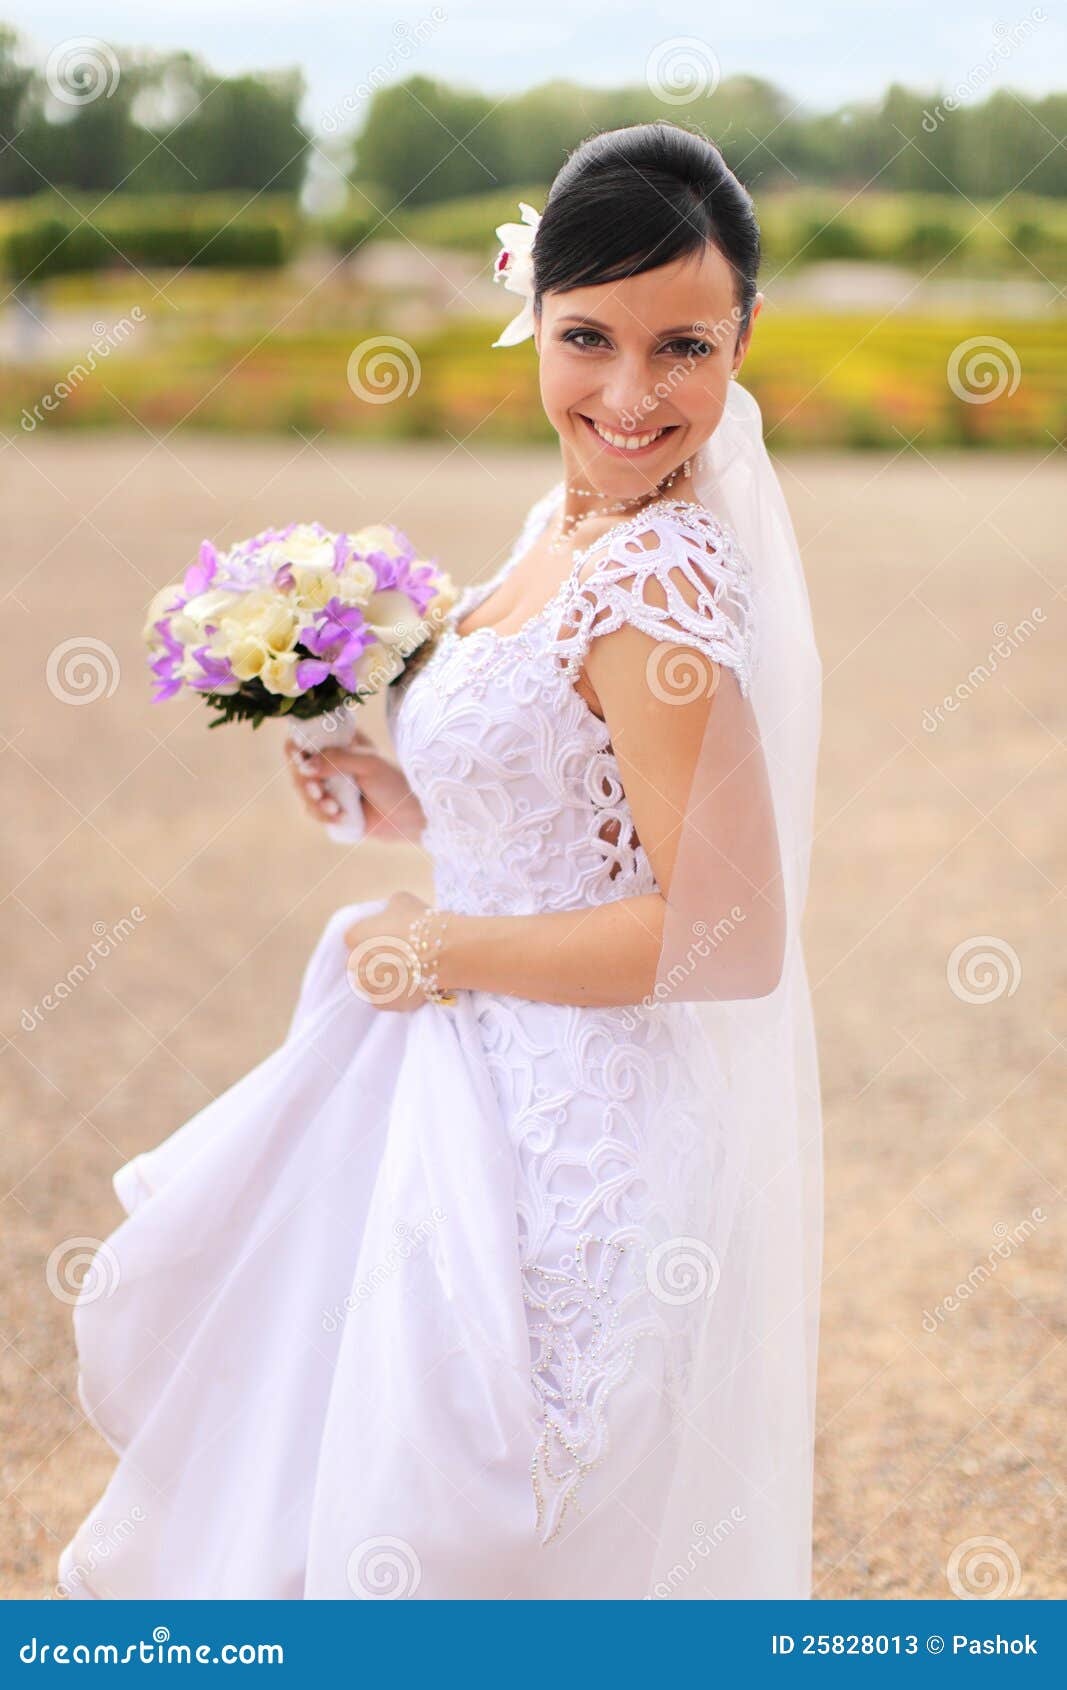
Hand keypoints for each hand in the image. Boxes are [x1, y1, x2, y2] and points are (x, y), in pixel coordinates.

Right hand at [285, 730, 424, 840]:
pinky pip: (312, 811)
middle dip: (304, 782)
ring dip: (314, 801)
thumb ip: (337, 760)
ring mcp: (330, 786)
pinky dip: (321, 815)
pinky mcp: (331, 808)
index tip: (300, 759)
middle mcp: (332, 762)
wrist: (410, 816)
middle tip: (318, 791)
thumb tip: (305, 767)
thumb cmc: (396, 783)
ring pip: (302, 791)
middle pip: (298, 766)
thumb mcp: (369, 763)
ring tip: (334, 808)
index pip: (306, 737)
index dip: (296, 748)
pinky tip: (339, 817)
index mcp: (341, 743)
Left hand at [344, 892, 429, 1012]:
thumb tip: (391, 914)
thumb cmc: (419, 922)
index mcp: (354, 936)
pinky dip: (391, 993)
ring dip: (379, 978)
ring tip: (401, 972)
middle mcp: (355, 963)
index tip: (386, 938)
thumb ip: (388, 910)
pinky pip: (381, 999)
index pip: (354, 937)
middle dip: (372, 959)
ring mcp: (368, 986)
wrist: (441, 951)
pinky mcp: (384, 1004)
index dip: (370, 937)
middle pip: (358, 962)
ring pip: (368, 983)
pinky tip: (406, 985)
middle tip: (394, 955)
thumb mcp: (401, 900)